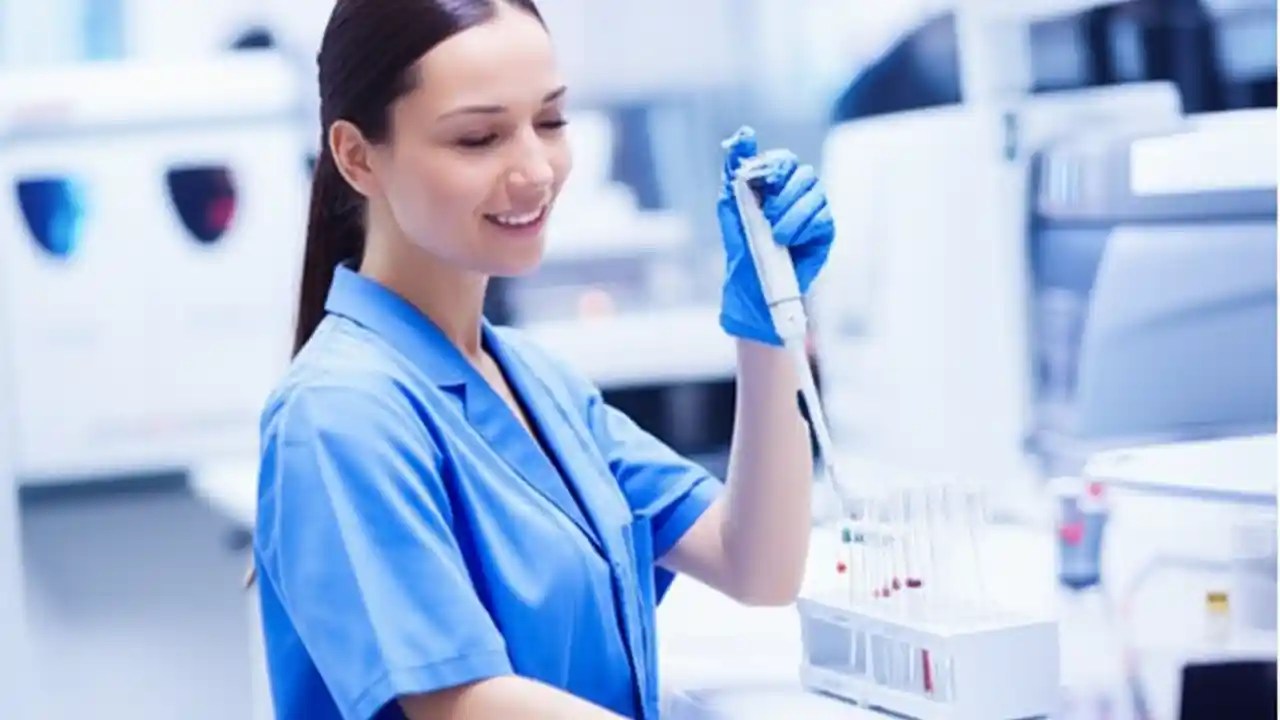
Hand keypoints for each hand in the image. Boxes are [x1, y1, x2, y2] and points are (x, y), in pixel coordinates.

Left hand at [716, 126, 834, 345]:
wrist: (752, 286)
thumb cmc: (742, 246)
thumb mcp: (731, 205)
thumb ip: (735, 169)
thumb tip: (743, 134)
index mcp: (776, 184)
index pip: (783, 160)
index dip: (773, 165)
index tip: (760, 180)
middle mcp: (798, 193)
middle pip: (802, 174)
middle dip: (783, 193)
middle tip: (766, 215)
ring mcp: (814, 211)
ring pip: (814, 194)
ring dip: (792, 213)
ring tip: (775, 235)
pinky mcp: (824, 231)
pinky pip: (822, 218)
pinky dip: (803, 228)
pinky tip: (788, 242)